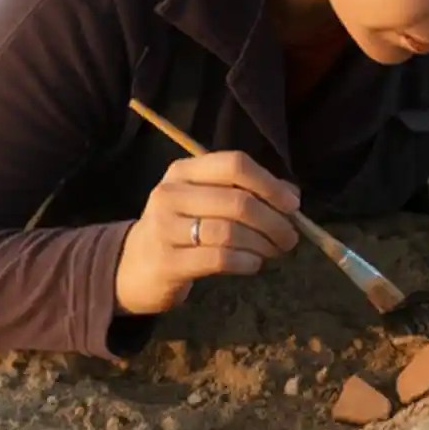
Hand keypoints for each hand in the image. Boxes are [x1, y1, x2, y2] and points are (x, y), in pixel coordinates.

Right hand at [114, 151, 300, 314]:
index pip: (234, 164)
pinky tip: (254, 264)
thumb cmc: (182, 228)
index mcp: (184, 170)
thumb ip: (247, 192)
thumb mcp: (206, 201)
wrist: (135, 265)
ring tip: (274, 252)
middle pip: (238, 201)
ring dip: (263, 244)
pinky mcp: (168, 262)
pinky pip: (219, 258)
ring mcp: (165, 227)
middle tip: (290, 238)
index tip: (293, 205)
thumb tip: (292, 196)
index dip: (270, 184)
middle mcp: (171, 193)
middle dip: (274, 222)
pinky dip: (246, 262)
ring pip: (230, 232)